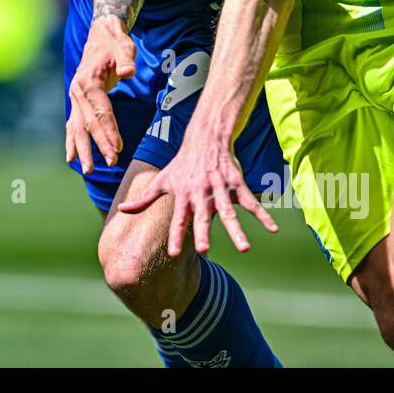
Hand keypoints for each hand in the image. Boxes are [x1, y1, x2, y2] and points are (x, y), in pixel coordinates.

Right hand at [65, 16, 135, 173]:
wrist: (101, 36)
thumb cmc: (115, 44)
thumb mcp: (124, 47)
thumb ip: (126, 60)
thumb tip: (128, 72)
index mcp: (88, 82)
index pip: (100, 112)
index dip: (109, 131)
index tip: (117, 149)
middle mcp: (77, 92)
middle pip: (89, 123)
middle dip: (99, 145)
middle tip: (110, 162)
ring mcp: (75, 98)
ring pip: (78, 128)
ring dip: (83, 149)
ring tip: (88, 170)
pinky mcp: (77, 102)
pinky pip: (73, 125)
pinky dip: (72, 142)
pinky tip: (72, 158)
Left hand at [118, 127, 277, 256]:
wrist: (205, 138)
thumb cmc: (181, 164)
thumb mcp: (160, 180)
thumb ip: (143, 199)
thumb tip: (121, 210)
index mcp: (183, 196)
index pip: (177, 219)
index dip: (175, 235)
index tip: (172, 253)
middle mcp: (201, 194)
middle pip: (203, 217)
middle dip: (204, 233)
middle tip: (205, 251)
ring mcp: (220, 189)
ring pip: (229, 212)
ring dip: (237, 230)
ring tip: (245, 248)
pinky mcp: (236, 184)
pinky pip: (251, 202)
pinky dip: (263, 215)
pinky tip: (272, 229)